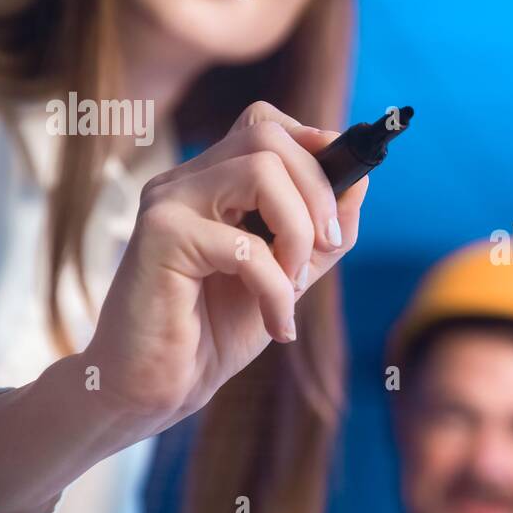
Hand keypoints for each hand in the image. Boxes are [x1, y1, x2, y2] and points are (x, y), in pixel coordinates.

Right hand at [83, 100, 365, 425]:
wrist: (154, 387)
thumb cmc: (213, 332)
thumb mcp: (288, 276)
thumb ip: (322, 233)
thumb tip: (359, 181)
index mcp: (211, 182)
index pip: (265, 124)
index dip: (314, 147)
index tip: (343, 197)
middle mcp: (185, 181)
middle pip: (268, 136)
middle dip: (317, 192)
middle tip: (326, 248)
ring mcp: (167, 202)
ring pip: (261, 171)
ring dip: (298, 233)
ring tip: (293, 285)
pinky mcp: (160, 237)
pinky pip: (245, 246)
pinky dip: (276, 289)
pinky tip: (275, 324)